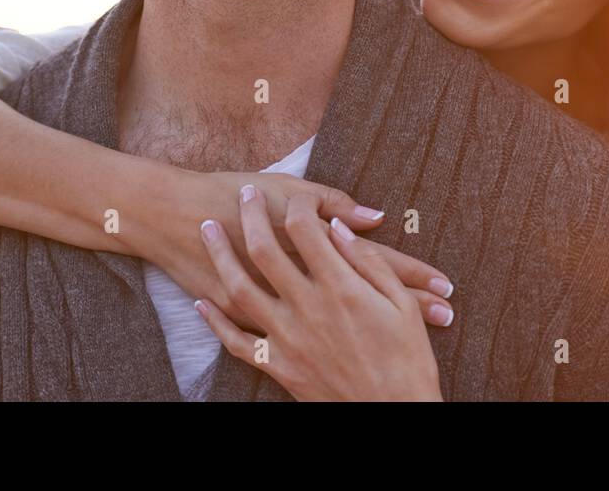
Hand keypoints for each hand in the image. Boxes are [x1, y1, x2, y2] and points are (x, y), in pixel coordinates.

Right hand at [127, 168, 453, 335]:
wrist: (175, 215)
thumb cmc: (239, 195)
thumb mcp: (289, 190)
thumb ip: (332, 204)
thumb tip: (375, 217)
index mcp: (313, 250)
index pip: (377, 266)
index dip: (413, 277)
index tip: (447, 287)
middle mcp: (301, 290)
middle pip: (365, 301)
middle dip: (409, 310)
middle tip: (448, 317)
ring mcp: (278, 318)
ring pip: (342, 334)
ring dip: (377, 340)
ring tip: (417, 347)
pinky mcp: (255, 333)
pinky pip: (311, 350)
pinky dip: (326, 356)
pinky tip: (346, 360)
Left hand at [197, 184, 445, 400]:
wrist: (396, 414)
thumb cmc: (407, 359)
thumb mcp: (399, 302)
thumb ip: (369, 261)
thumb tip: (341, 229)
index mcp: (341, 286)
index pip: (307, 228)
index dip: (299, 205)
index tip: (296, 196)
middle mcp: (308, 306)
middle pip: (265, 249)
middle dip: (250, 215)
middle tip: (242, 193)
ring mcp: (288, 336)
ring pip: (241, 288)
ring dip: (220, 255)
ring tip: (207, 229)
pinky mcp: (279, 365)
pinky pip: (237, 342)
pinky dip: (216, 322)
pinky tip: (201, 304)